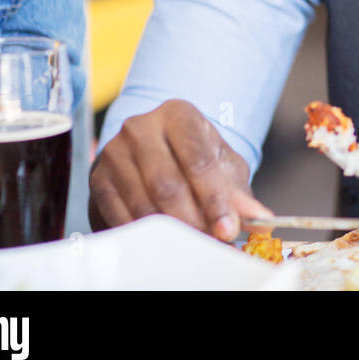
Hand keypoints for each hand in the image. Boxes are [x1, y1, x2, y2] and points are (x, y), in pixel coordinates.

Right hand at [89, 99, 270, 241]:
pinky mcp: (98, 179)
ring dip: (170, 231)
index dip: (215, 199)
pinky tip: (163, 244)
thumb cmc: (194, 156)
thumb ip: (238, 192)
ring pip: (143, 202)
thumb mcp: (221, 166)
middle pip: (167, 183)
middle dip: (193, 219)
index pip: (198, 159)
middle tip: (210, 241)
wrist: (157, 150)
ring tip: (192, 245)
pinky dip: (144, 234)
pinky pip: (120, 214)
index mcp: (178, 114)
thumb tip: (259, 218)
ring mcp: (115, 152)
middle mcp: (141, 127)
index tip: (228, 228)